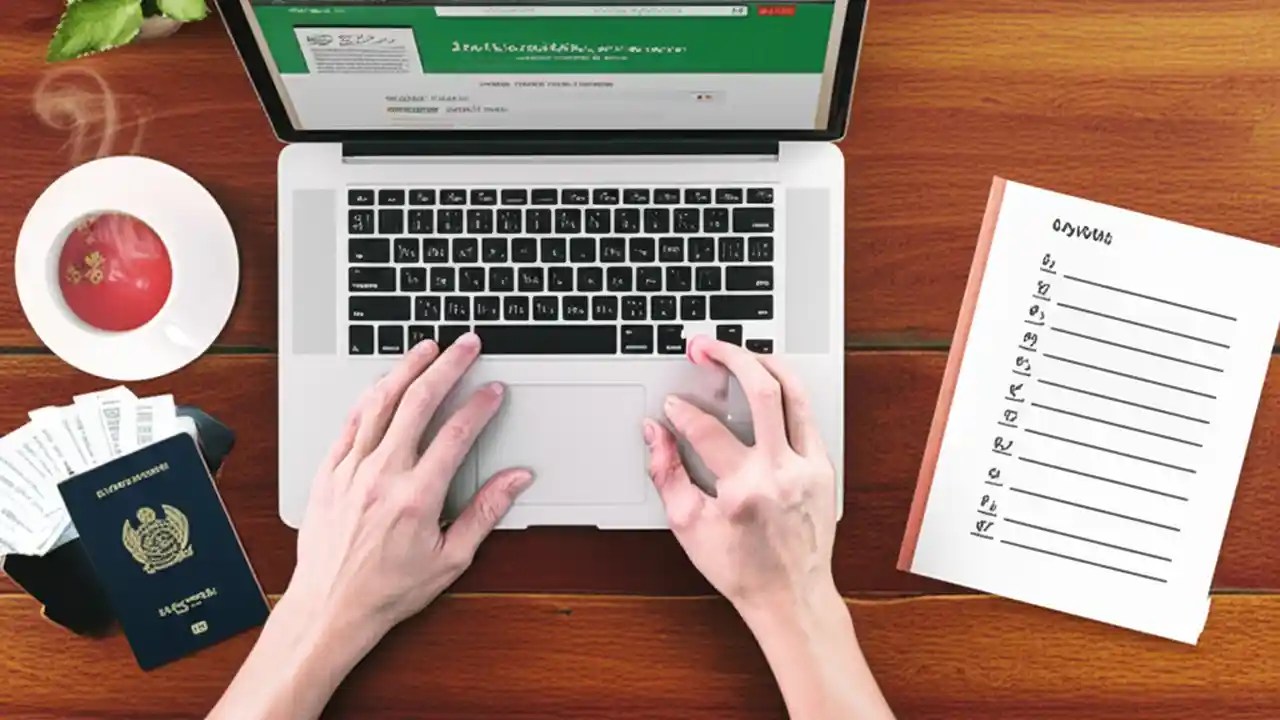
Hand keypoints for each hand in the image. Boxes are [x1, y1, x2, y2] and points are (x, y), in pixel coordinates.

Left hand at [290, 333, 531, 633]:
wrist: (330, 608)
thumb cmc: (389, 590)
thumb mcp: (451, 559)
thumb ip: (485, 512)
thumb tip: (515, 480)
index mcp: (417, 496)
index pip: (457, 433)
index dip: (480, 405)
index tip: (494, 389)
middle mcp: (382, 475)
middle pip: (418, 402)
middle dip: (448, 366)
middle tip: (466, 345)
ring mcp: (351, 470)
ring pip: (380, 402)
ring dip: (406, 368)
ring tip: (426, 348)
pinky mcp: (327, 473)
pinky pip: (349, 423)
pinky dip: (369, 397)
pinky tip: (382, 382)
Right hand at [643, 337, 893, 719]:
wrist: (791, 596)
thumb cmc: (740, 569)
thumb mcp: (687, 526)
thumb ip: (665, 473)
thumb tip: (653, 432)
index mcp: (745, 491)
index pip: (706, 430)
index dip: (681, 411)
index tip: (670, 405)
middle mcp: (783, 472)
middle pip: (763, 390)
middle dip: (731, 356)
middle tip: (706, 346)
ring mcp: (809, 468)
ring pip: (796, 393)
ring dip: (766, 363)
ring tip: (742, 352)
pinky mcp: (825, 468)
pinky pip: (807, 415)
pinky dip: (786, 392)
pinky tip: (768, 384)